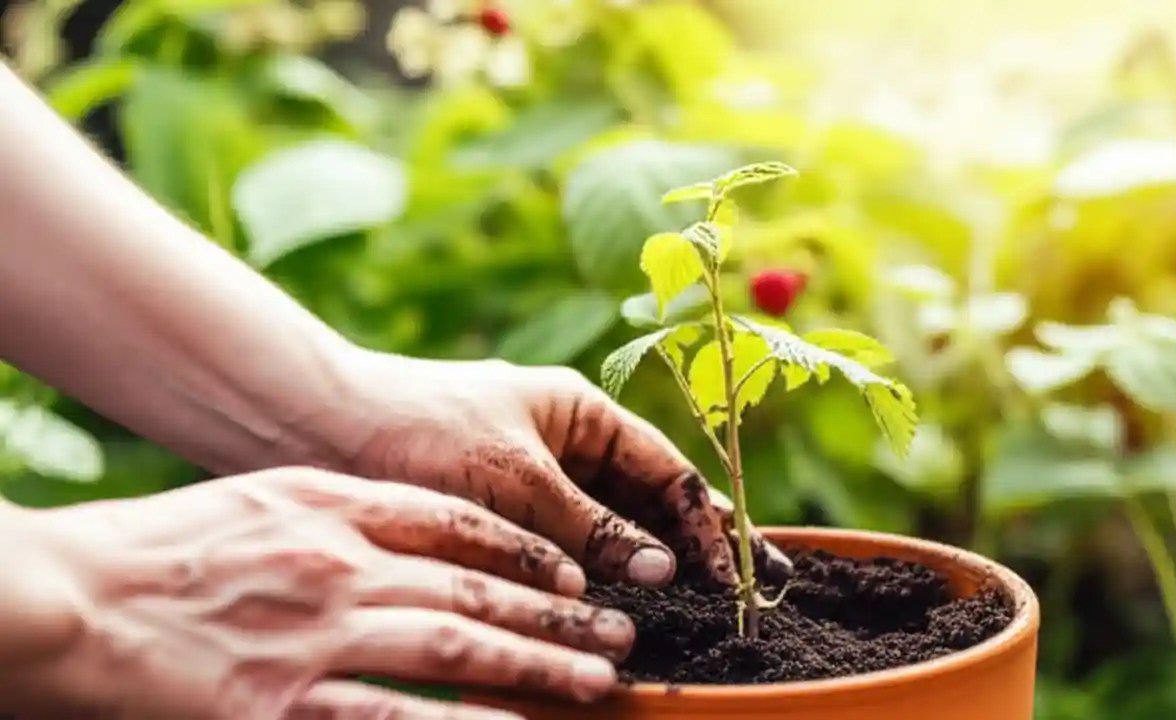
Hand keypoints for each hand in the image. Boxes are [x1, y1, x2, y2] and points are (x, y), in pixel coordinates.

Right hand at [0, 468, 630, 719]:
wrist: (67, 601)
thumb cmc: (164, 548)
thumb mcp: (265, 498)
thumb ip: (349, 507)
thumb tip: (432, 529)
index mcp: (333, 507)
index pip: (459, 523)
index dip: (529, 550)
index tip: (574, 571)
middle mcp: (338, 567)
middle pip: (476, 586)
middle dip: (558, 611)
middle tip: (618, 631)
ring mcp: (314, 641)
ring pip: (456, 649)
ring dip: (537, 665)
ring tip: (598, 681)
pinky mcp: (282, 711)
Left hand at [326, 351, 793, 587]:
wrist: (320, 430)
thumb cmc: (421, 431)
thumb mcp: (516, 481)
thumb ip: (591, 528)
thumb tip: (666, 572)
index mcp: (580, 412)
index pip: (664, 470)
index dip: (703, 523)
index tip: (730, 575)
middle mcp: (565, 446)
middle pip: (645, 504)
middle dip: (688, 548)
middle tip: (741, 595)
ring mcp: (533, 484)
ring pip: (605, 535)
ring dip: (640, 572)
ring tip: (688, 617)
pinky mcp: (499, 521)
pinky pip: (560, 554)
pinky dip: (588, 583)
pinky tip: (610, 617)